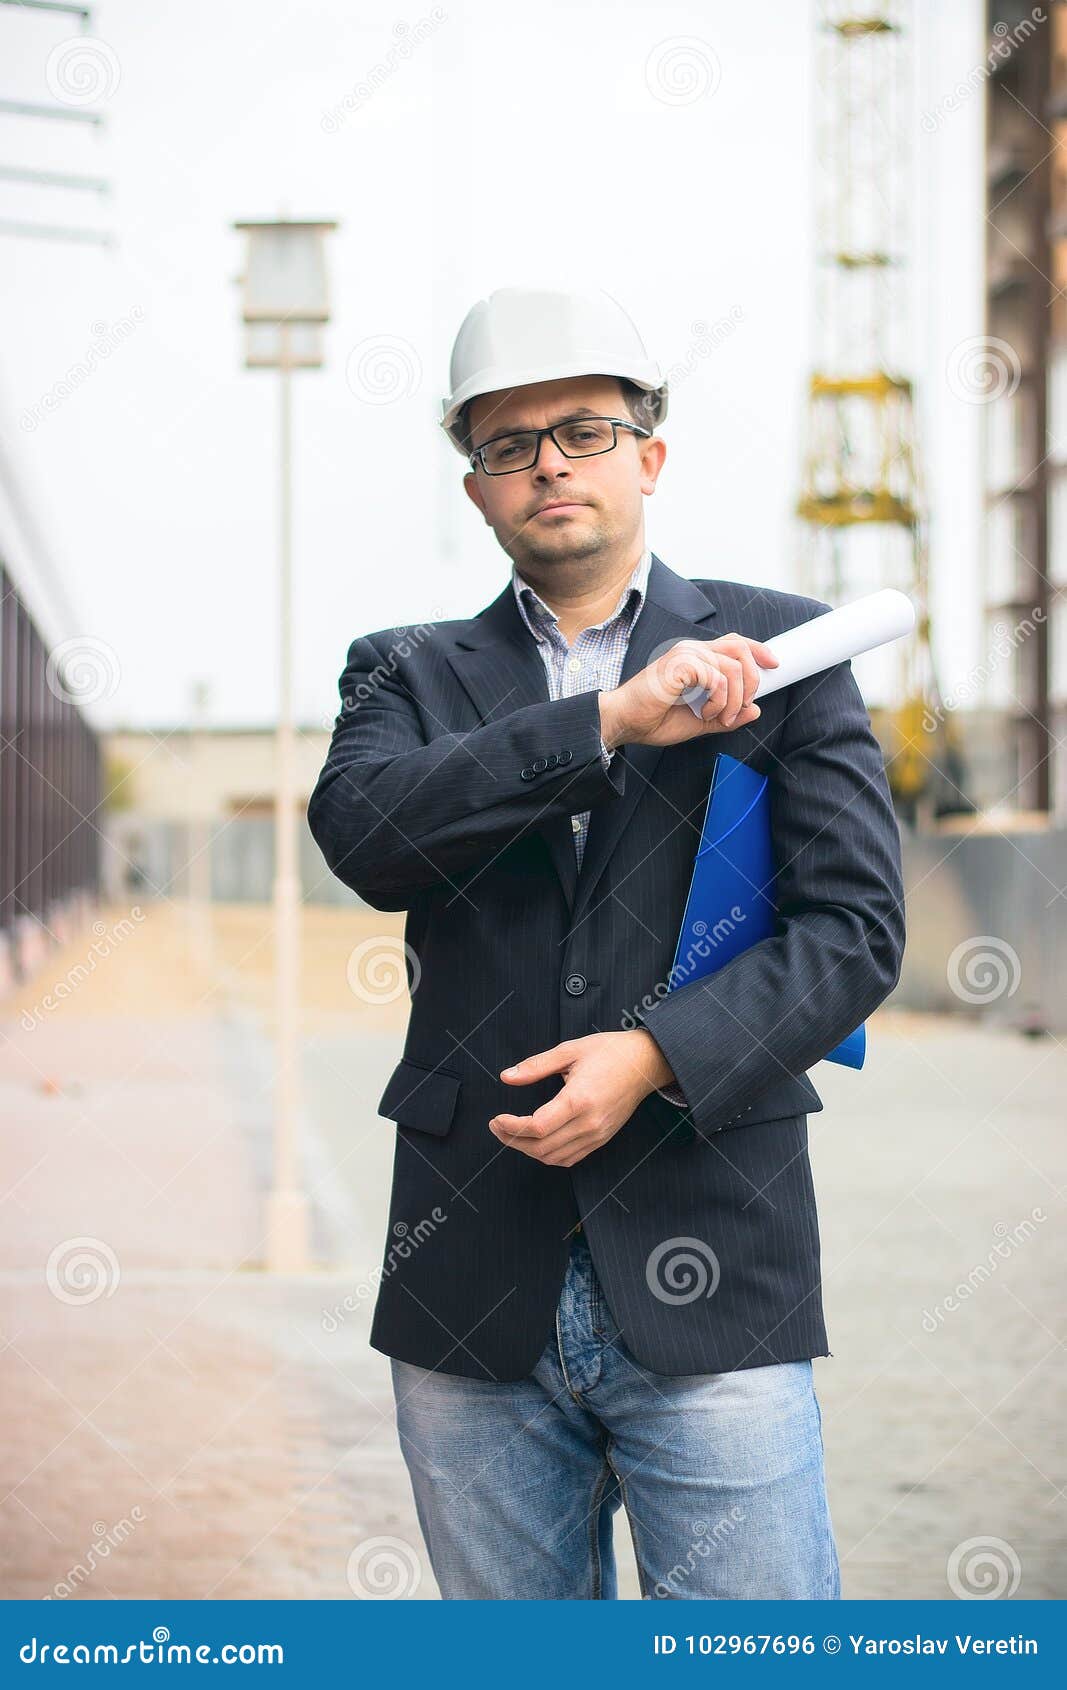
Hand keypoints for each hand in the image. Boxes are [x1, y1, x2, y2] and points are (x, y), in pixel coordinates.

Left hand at [489, 1030, 672, 1167]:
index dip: (510, 1127)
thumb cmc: (609, 1052)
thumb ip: (536, 1066)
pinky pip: (570, 1158)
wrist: (645, 1062)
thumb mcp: (569, 1050)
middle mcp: (589, 1123)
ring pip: (554, 1158)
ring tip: (512, 1133)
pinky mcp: (602, 1139)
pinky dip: (548, 1155)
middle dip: (513, 1140)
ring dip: (528, 1150)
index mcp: (578, 1099)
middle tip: (497, 1127)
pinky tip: (537, 1142)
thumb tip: (507, 1076)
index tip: (496, 1119)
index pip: (536, 1127)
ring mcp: (597, 1134)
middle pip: (541, 1148)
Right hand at [600, 633, 778, 748]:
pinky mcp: (681, 664)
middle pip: (741, 648)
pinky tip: (705, 712)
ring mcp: (686, 654)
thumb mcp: (699, 721)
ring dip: (735, 698)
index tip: (774, 665)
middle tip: (743, 706)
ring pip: (734, 666)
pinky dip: (719, 700)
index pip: (735, 643)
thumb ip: (726, 715)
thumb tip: (755, 710)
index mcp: (696, 658)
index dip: (759, 650)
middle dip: (752, 679)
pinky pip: (718, 678)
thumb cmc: (652, 719)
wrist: (624, 721)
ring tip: (721, 716)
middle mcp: (693, 650)